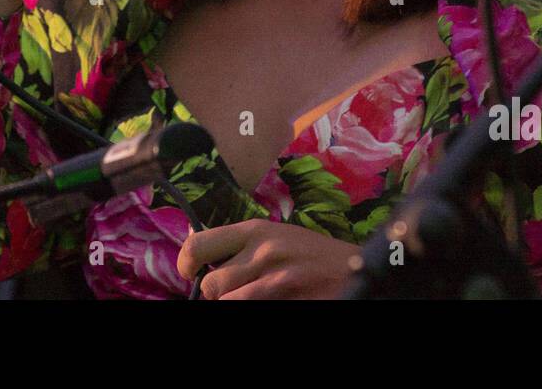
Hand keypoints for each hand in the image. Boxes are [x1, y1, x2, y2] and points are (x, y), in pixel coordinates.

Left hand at [177, 218, 361, 299]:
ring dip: (234, 303)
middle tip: (231, 292)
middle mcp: (263, 252)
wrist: (355, 269)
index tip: (189, 273)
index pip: (198, 244)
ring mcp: (276, 280)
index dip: (185, 263)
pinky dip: (253, 309)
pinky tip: (269, 301)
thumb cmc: (312, 254)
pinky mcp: (288, 300)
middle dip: (217, 293)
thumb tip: (193, 243)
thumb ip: (240, 242)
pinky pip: (252, 310)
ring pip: (228, 302)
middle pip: (211, 284)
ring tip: (251, 297)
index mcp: (256, 230)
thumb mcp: (276, 235)